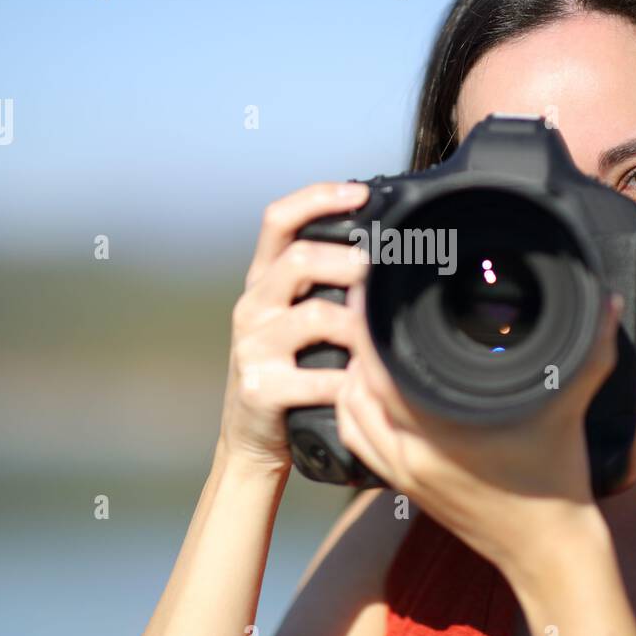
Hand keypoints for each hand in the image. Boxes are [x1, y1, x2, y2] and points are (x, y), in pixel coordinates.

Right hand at [216, 181, 370, 473]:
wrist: (250, 441)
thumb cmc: (289, 373)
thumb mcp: (295, 321)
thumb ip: (324, 286)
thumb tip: (384, 253)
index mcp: (262, 282)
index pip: (278, 219)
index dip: (317, 198)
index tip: (359, 193)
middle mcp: (252, 306)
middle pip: (300, 260)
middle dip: (351, 260)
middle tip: (385, 272)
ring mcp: (252, 348)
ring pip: (315, 316)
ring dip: (360, 325)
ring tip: (382, 335)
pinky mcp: (260, 389)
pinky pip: (318, 377)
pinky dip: (351, 382)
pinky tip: (367, 384)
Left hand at [333, 280, 627, 576]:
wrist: (548, 551)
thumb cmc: (558, 484)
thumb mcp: (571, 410)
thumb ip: (590, 352)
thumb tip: (609, 302)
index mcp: (443, 431)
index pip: (380, 366)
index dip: (369, 321)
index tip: (371, 285)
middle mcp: (412, 453)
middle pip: (357, 384)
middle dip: (358, 336)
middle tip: (368, 298)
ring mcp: (402, 473)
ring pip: (350, 410)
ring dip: (351, 371)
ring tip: (367, 334)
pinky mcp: (403, 486)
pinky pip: (356, 439)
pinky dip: (352, 406)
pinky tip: (364, 384)